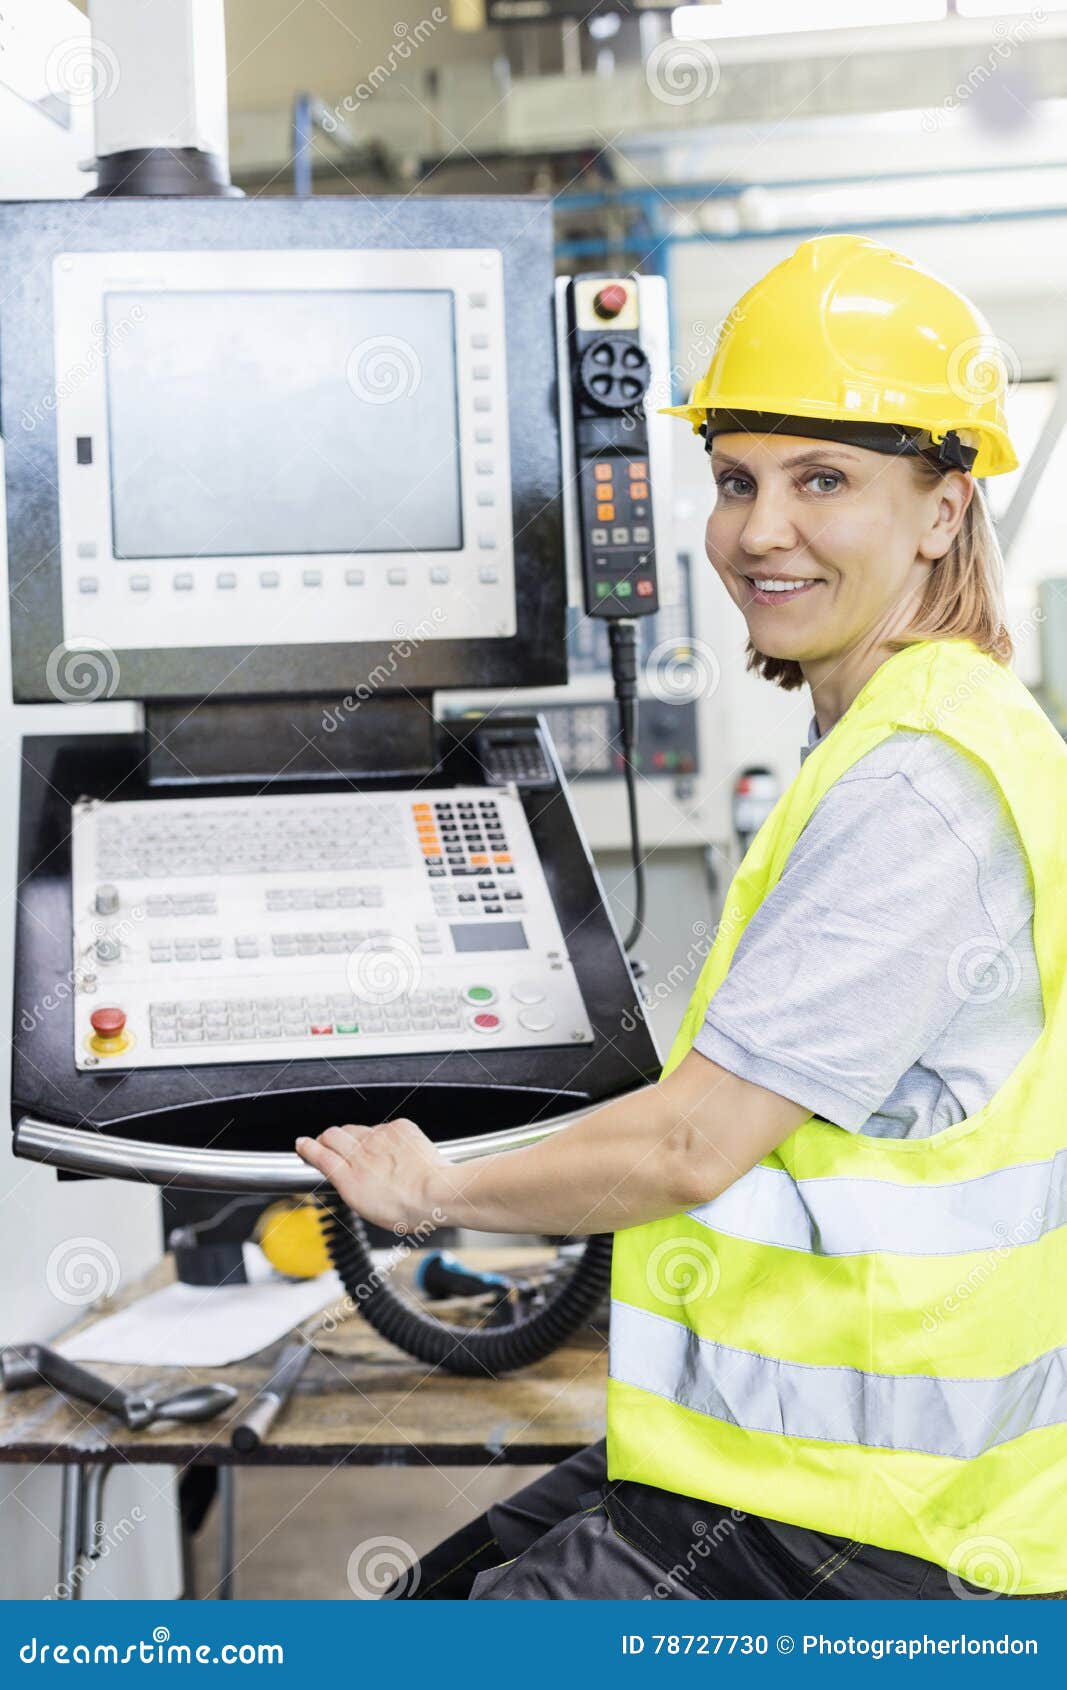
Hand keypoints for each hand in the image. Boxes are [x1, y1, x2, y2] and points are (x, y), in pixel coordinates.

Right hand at [294, 1117, 447, 1235]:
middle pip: (333, 1135)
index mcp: (349, 1179)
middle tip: (328, 1143)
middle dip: (326, 1138)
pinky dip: (382, 1136)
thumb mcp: (366, 1208)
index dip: (308, 1147)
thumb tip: (342, 1176)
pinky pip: (383, 1127)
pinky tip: (391, 1149)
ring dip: (353, 1137)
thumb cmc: (407, 1209)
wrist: (438, 1193)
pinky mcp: (398, 1127)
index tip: (303, 1144)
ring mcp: (379, 1137)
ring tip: (363, 1150)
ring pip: (356, 1129)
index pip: (319, 1154)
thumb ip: (349, 1187)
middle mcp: (360, 1153)